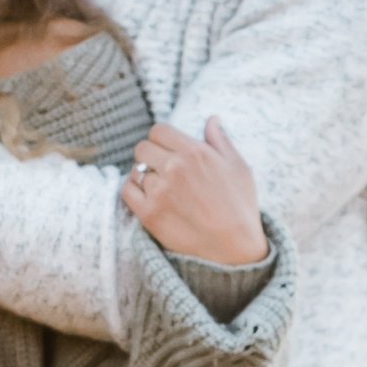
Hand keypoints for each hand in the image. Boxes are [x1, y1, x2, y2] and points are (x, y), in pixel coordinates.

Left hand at [120, 118, 265, 266]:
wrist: (235, 247)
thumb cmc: (240, 206)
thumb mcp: (238, 167)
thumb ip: (220, 140)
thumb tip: (211, 119)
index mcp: (195, 152)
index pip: (159, 130)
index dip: (162, 139)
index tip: (168, 150)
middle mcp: (174, 169)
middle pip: (142, 148)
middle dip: (150, 155)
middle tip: (161, 168)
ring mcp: (159, 192)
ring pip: (135, 170)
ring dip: (144, 175)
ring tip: (160, 187)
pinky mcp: (149, 214)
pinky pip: (126, 191)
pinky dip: (133, 190)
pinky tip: (148, 196)